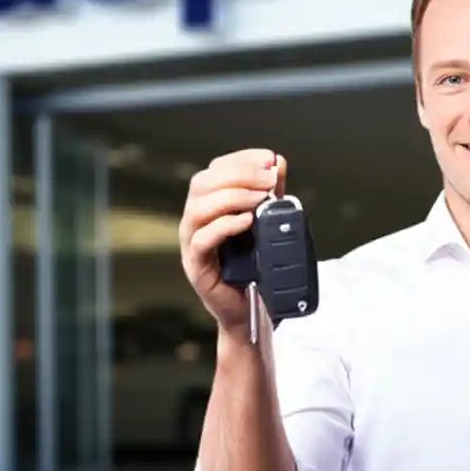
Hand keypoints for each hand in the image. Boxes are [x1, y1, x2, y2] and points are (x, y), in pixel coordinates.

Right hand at [179, 149, 286, 338]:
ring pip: (198, 209)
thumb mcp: (267, 223)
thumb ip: (270, 194)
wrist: (252, 312)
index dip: (240, 160)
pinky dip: (224, 226)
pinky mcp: (197, 267)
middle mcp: (194, 221)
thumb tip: (278, 163)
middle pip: (202, 184)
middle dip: (239, 175)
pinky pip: (202, 240)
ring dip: (232, 197)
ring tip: (260, 198)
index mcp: (207, 205)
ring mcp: (191, 243)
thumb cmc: (256, 266)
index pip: (214, 170)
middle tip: (269, 179)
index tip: (269, 158)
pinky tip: (247, 221)